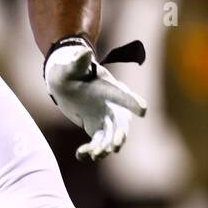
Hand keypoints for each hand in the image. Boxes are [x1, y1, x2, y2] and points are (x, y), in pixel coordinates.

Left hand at [44, 38, 146, 161]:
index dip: (132, 102)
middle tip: (116, 145)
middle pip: (121, 121)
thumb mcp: (70, 66)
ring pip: (110, 136)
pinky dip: (91, 150)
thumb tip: (83, 51)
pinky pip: (98, 143)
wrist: (65, 81)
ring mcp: (105, 117)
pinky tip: (80, 155)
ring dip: (105, 147)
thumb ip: (77, 61)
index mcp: (108, 88)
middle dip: (120, 134)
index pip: (122, 95)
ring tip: (95, 154)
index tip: (143, 110)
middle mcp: (112, 104)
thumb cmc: (69, 70)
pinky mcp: (97, 127)